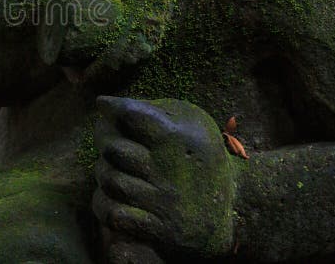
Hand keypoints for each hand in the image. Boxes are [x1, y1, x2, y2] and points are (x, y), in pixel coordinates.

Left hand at [92, 96, 235, 258]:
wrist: (231, 209)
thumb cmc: (197, 156)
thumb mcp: (190, 124)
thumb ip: (150, 110)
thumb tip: (105, 104)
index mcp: (180, 138)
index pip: (132, 116)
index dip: (113, 107)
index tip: (104, 104)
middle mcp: (173, 170)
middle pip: (113, 149)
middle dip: (106, 144)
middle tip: (112, 145)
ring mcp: (166, 202)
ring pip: (110, 181)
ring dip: (104, 174)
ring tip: (113, 170)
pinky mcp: (160, 230)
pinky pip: (113, 214)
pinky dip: (105, 204)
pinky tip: (113, 197)